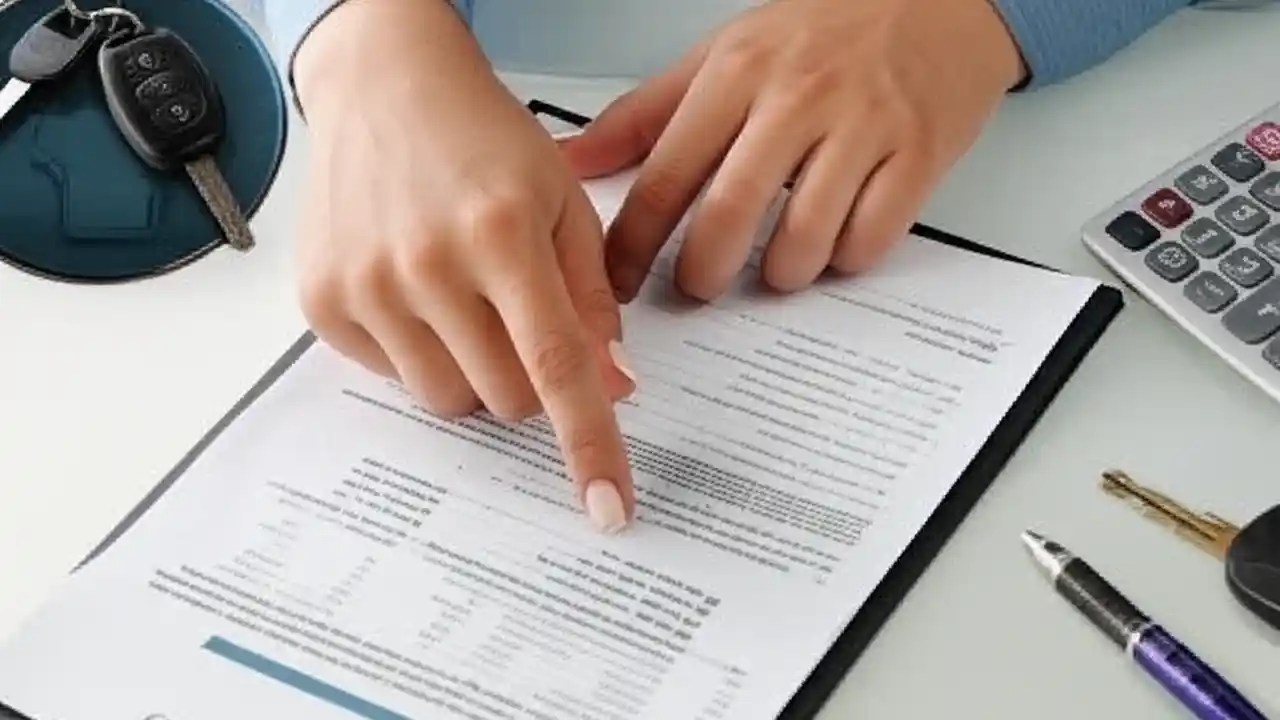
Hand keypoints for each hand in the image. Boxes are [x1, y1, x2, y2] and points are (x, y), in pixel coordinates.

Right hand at [292, 0, 636, 532]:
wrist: (385, 85)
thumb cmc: (484, 138)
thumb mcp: (562, 202)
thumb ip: (590, 298)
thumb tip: (610, 387)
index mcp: (499, 235)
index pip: (556, 367)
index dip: (589, 444)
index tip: (608, 506)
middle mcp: (425, 265)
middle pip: (504, 399)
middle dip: (531, 380)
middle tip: (522, 321)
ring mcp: (365, 287)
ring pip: (448, 399)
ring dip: (473, 369)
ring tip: (464, 297)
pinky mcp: (323, 302)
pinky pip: (393, 378)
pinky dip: (419, 351)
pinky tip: (416, 286)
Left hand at [560, 0, 1025, 300]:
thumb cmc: (824, 28)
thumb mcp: (724, 52)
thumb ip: (645, 114)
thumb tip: (577, 159)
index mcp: (738, 73)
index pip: (667, 174)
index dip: (634, 243)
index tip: (619, 281)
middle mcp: (798, 98)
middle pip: (729, 216)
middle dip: (702, 273)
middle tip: (697, 285)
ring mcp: (863, 127)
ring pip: (803, 240)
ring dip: (778, 275)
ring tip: (772, 266)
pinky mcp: (920, 154)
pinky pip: (869, 240)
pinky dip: (844, 259)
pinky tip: (834, 242)